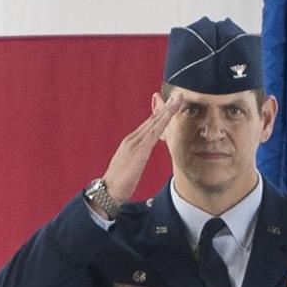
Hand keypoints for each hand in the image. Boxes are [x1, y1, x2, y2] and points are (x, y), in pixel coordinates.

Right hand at [96, 94, 173, 210]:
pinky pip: (154, 133)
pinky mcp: (139, 150)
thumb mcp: (131, 166)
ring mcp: (135, 143)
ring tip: (178, 99)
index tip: (170, 103)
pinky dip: (163, 122)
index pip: (148, 125)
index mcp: (130, 142)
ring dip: (167, 110)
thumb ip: (137, 157)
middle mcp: (132, 139)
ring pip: (154, 123)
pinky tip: (170, 115)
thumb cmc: (119, 182)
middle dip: (166, 106)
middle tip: (178, 95)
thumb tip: (142, 155)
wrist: (108, 191)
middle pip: (152, 120)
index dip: (159, 113)